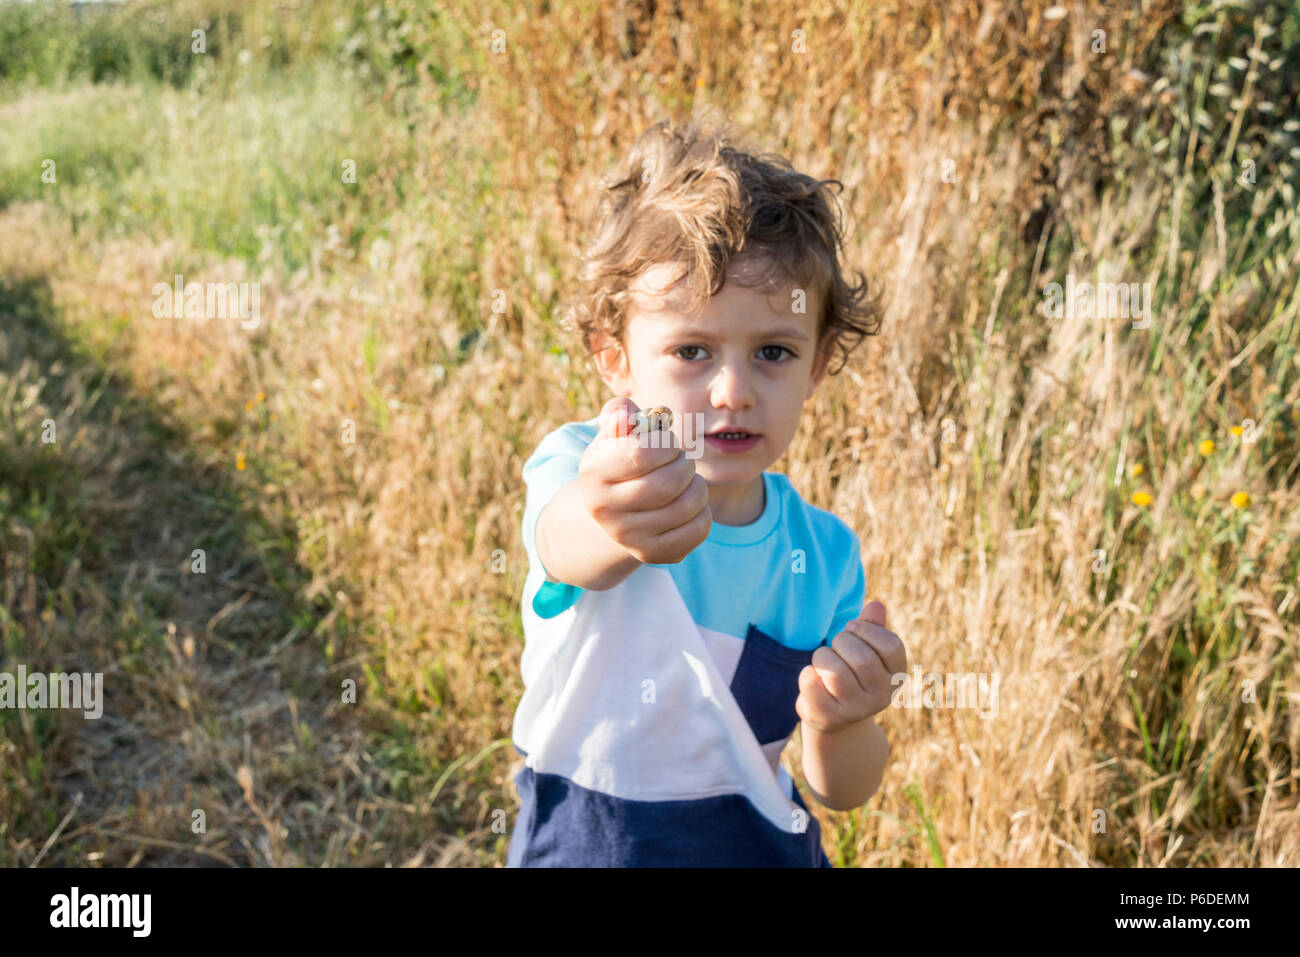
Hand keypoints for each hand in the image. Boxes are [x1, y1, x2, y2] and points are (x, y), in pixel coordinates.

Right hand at [577, 396, 711, 565]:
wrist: (616, 508)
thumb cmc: (623, 458)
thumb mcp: (617, 431)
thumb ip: (620, 413)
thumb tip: (625, 414)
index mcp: (593, 471)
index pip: (643, 454)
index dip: (666, 444)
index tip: (667, 444)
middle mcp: (603, 509)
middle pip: (668, 484)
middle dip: (685, 466)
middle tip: (681, 462)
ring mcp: (627, 536)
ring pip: (688, 506)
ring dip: (697, 486)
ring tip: (685, 482)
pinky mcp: (651, 554)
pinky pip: (698, 529)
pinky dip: (703, 512)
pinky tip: (688, 504)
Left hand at [796, 600, 906, 734]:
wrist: (834, 714)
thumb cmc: (851, 670)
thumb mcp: (865, 648)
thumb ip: (871, 626)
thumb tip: (876, 605)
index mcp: (896, 675)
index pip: (891, 646)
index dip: (867, 629)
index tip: (853, 628)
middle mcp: (882, 697)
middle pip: (862, 658)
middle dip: (841, 641)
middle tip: (837, 645)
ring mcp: (856, 710)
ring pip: (835, 672)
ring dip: (823, 656)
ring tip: (824, 661)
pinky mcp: (829, 718)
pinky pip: (812, 685)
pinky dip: (807, 674)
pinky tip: (814, 678)